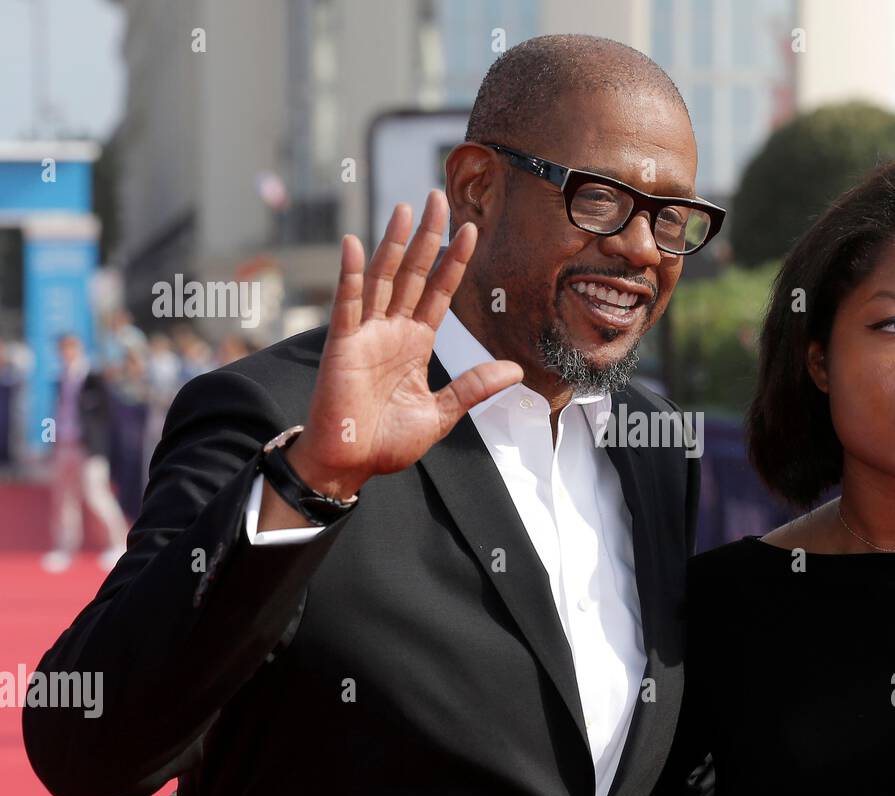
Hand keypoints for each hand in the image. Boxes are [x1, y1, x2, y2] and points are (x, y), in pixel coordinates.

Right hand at [290, 190, 522, 498]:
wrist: (351, 464)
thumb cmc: (387, 442)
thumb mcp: (442, 413)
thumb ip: (474, 387)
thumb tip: (516, 371)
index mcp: (415, 343)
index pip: (438, 292)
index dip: (453, 261)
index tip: (470, 229)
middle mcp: (391, 331)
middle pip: (412, 273)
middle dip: (426, 236)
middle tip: (437, 196)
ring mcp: (365, 334)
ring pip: (383, 279)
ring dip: (393, 243)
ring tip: (405, 207)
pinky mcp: (342, 346)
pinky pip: (348, 304)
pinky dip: (352, 275)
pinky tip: (357, 245)